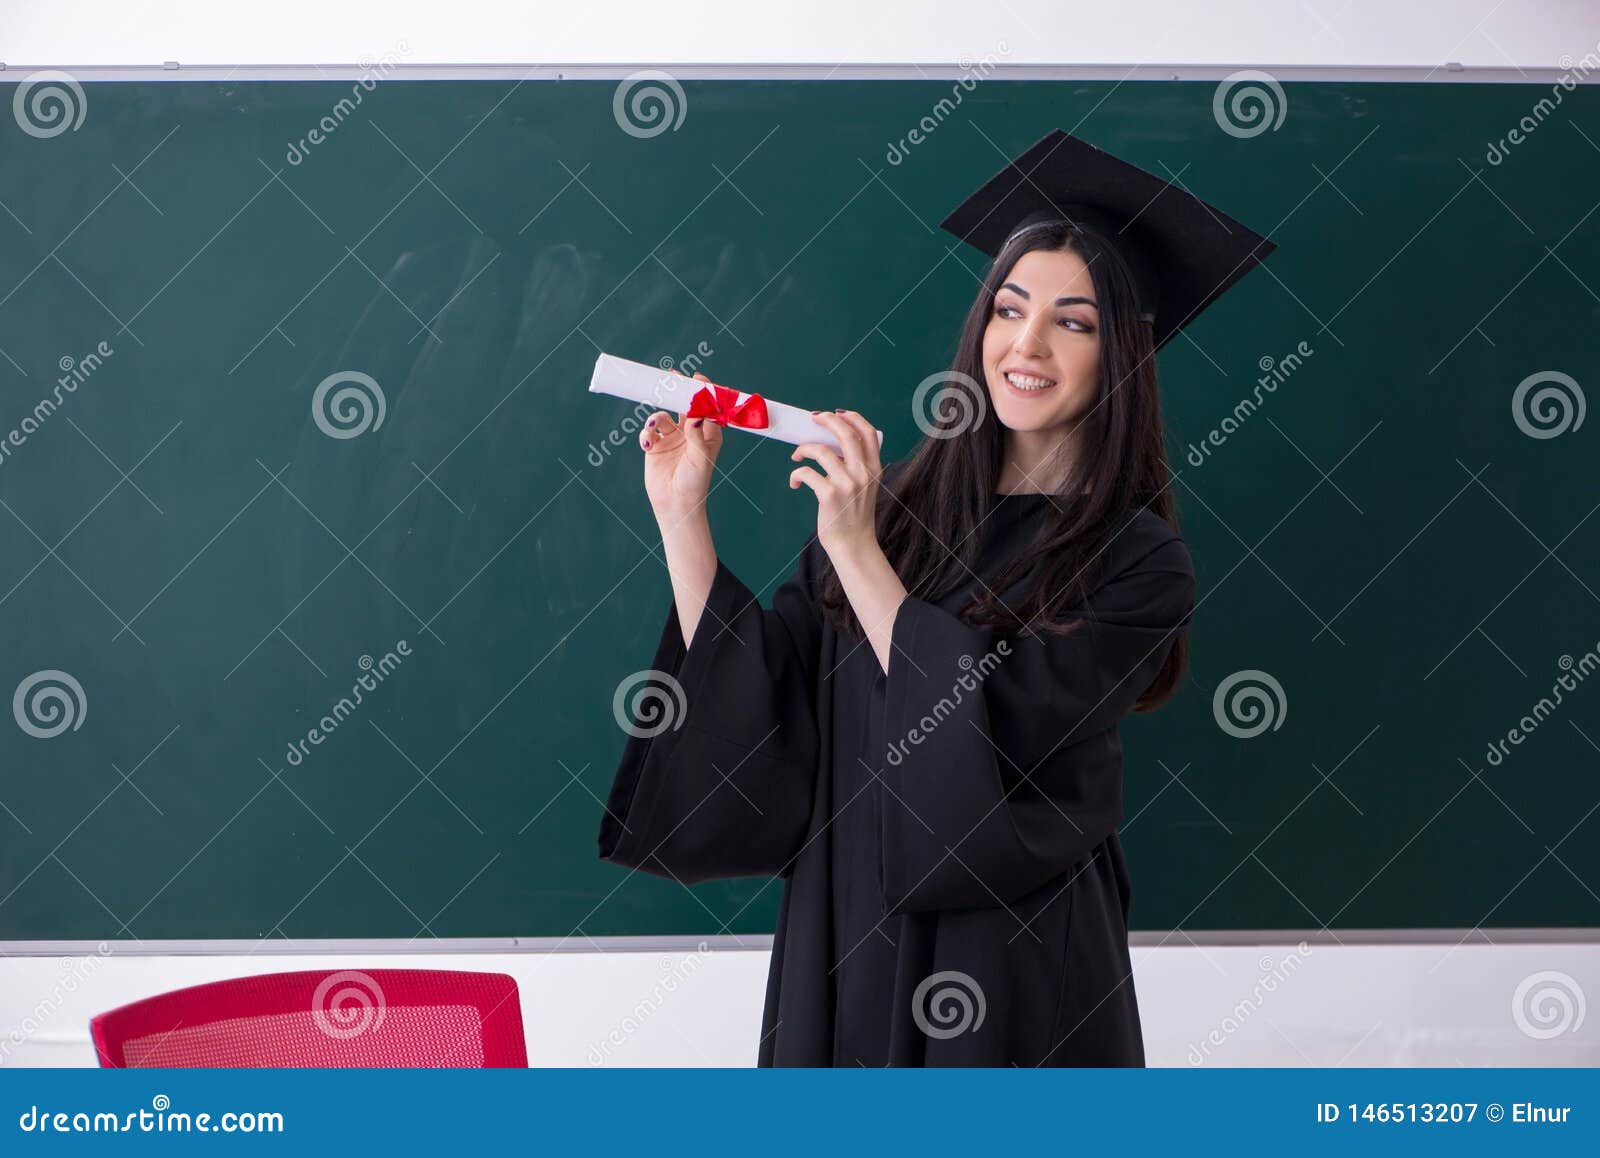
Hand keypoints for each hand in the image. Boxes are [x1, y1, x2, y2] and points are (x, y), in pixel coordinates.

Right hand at [641, 372, 723, 523]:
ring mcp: (672, 438)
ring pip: (662, 416)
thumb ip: (697, 434)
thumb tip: (697, 412)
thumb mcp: (700, 457)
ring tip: (652, 427)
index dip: (702, 391)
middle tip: (669, 379)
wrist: (675, 503)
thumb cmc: (695, 482)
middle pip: (683, 405)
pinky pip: (648, 431)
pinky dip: (646, 434)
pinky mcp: (656, 446)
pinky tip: (647, 445)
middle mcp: (690, 432)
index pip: (706, 406)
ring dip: (655, 418)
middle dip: (675, 392)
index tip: (695, 379)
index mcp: (708, 433)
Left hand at [790, 410, 883, 557]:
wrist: (853, 545)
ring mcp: (847, 484)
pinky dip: (796, 474)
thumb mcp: (865, 487)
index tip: (836, 412)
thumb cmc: (854, 515)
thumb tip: (832, 443)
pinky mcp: (829, 495)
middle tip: (813, 418)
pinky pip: (806, 473)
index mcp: (874, 469)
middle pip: (846, 434)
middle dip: (827, 420)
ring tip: (797, 456)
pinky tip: (795, 483)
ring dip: (804, 449)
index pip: (868, 433)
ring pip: (821, 451)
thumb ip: (856, 466)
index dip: (852, 417)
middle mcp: (863, 473)